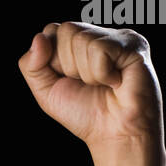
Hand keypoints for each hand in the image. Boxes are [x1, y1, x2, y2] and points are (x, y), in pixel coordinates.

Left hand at [18, 21, 162, 154]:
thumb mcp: (47, 92)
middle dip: (69, 66)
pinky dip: (101, 74)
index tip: (69, 80)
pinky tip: (115, 83)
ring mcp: (117, 37)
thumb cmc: (85, 115)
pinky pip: (100, 50)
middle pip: (66, 30)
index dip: (53, 59)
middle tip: (88, 85)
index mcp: (78, 43)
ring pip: (82, 39)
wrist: (115, 135)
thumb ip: (31, 66)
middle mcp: (98, 35)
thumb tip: (39, 38)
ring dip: (86, 73)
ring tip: (103, 85)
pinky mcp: (133, 45)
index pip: (51, 31)